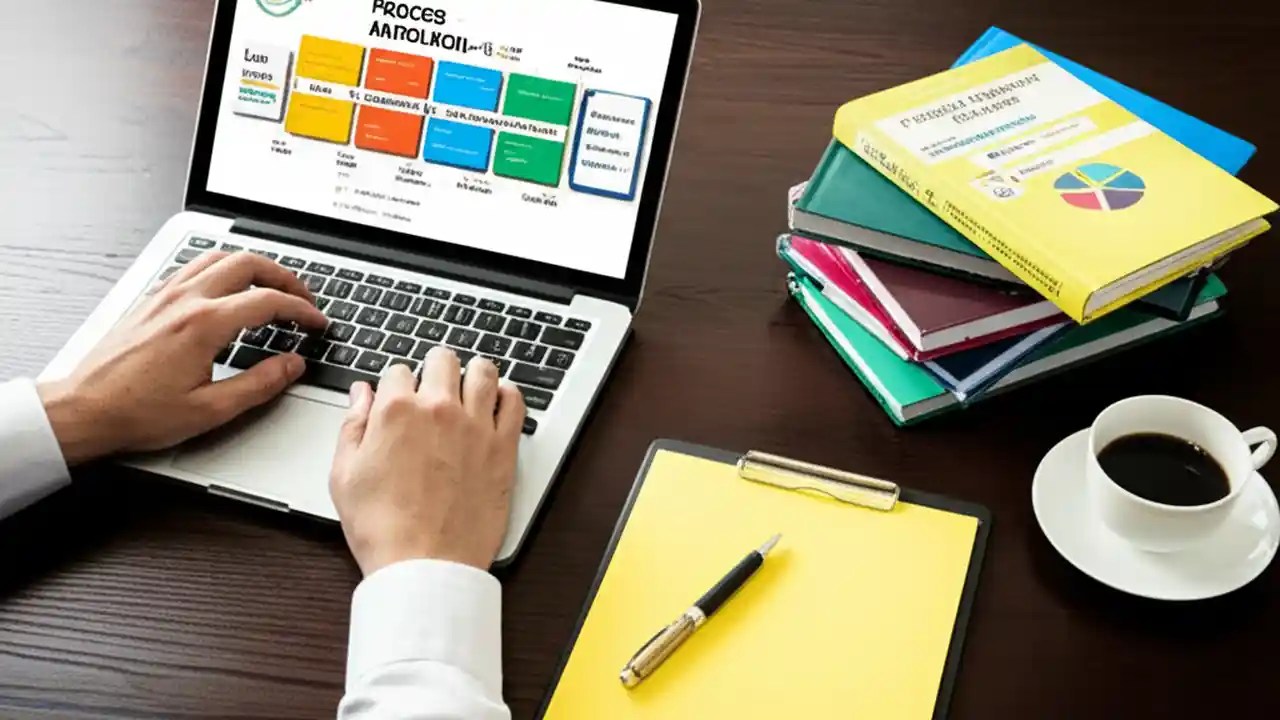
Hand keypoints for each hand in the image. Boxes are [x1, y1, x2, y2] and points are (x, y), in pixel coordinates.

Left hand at [37, 251, 327, 464]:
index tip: (316, 322)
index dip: (302, 310)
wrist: (84, 410)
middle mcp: (185, 301)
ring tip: (272, 287)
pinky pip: (194, 267)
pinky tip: (228, 290)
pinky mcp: (152, 300)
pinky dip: (222, 270)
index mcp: (204, 325)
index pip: (269, 301)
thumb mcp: (211, 410)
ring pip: (220, 257)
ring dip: (254, 266)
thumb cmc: (138, 413)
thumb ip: (260, 384)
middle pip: (248, 264)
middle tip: (302, 299)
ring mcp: (166, 296)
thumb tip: (292, 365)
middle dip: (285, 278)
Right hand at [330, 349, 525, 574]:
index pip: (398, 370)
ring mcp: (475, 426)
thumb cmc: (383, 528)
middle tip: (434, 386)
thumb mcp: (344, 475)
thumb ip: (352, 425)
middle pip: (442, 359)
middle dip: (434, 368)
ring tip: (468, 386)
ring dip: (473, 373)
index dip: (396, 384)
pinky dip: (507, 396)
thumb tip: (360, 394)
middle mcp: (438, 409)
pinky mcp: (503, 448)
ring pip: (483, 370)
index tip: (400, 398)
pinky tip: (496, 404)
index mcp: (395, 412)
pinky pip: (515, 402)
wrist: (424, 565)